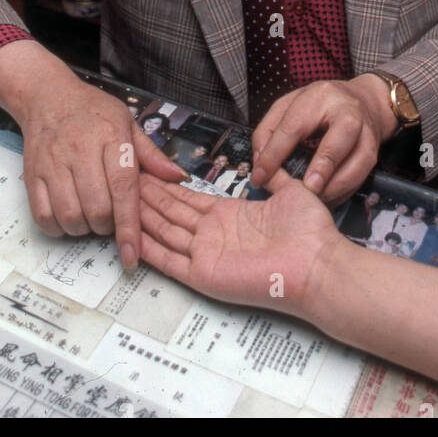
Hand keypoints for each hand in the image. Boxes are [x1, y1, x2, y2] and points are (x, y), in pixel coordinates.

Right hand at [16, 74, 184, 268]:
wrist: (48, 97)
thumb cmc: (93, 111)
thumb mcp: (128, 123)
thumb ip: (153, 155)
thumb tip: (180, 179)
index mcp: (111, 138)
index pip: (124, 189)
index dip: (130, 226)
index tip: (133, 254)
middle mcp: (81, 151)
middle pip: (98, 209)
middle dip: (107, 226)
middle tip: (110, 217)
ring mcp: (53, 164)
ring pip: (70, 217)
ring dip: (83, 228)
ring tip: (89, 216)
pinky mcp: (32, 175)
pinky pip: (43, 216)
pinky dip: (57, 227)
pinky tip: (67, 217)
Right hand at [139, 169, 342, 318]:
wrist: (317, 263)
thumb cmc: (310, 233)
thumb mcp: (292, 192)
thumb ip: (275, 176)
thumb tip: (271, 162)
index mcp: (231, 215)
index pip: (190, 199)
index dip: (168, 186)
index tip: (148, 172)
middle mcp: (215, 234)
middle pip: (172, 213)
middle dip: (149, 197)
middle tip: (124, 181)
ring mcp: (207, 254)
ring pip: (166, 232)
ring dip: (144, 218)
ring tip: (120, 200)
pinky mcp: (204, 274)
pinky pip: (170, 261)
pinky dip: (150, 249)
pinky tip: (131, 236)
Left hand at [250, 74, 395, 203]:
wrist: (363, 101)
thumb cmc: (321, 105)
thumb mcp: (290, 105)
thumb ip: (270, 128)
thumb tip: (259, 159)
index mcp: (320, 96)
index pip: (294, 125)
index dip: (275, 153)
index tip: (261, 176)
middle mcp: (347, 111)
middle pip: (339, 138)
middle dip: (322, 166)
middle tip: (304, 190)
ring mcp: (366, 131)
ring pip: (358, 160)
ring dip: (336, 185)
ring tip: (314, 200)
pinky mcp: (374, 150)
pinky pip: (363, 175)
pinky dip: (344, 191)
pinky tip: (327, 198)